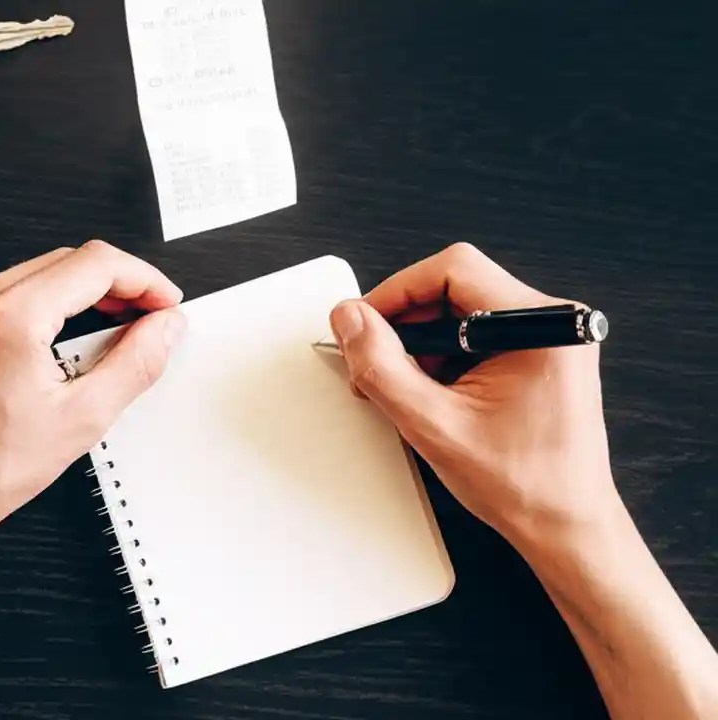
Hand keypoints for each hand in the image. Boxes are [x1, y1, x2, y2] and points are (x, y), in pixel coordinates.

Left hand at [0, 241, 185, 546]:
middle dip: (116, 284)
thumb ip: (135, 363)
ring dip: (79, 293)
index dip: (144, 279)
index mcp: (9, 317)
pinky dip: (41, 306)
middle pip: (67, 261)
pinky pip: (3, 293)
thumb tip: (164, 327)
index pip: (96, 264)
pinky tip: (59, 342)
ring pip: (35, 273)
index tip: (163, 303)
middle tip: (145, 318)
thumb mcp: (82, 419)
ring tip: (108, 332)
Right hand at [328, 243, 614, 545]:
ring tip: (412, 391)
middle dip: (406, 324)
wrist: (565, 525)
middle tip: (380, 366)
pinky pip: (478, 333)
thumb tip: (350, 319)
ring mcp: (549, 338)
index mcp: (539, 327)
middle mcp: (552, 322)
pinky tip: (437, 395)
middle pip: (455, 286)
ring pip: (462, 310)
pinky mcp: (540, 354)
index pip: (453, 269)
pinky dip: (445, 357)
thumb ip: (382, 366)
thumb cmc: (523, 485)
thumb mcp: (432, 424)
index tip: (365, 324)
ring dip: (424, 344)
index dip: (396, 292)